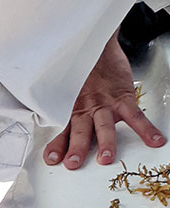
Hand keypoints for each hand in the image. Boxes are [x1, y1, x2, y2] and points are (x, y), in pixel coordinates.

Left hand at [44, 33, 165, 168]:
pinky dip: (146, 130)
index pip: (63, 132)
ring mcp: (105, 104)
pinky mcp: (123, 98)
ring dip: (105, 143)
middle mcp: (86, 109)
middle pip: (81, 132)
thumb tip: (53, 133)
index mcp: (72, 111)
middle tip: (73, 163)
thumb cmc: (81, 72)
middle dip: (77, 148)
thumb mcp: (66, 93)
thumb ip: (62, 114)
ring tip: (106, 159)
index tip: (51, 159)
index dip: (57, 146)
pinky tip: (154, 140)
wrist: (96, 45)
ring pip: (104, 126)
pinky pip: (135, 116)